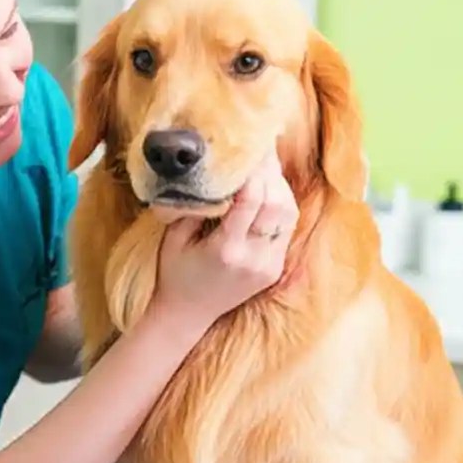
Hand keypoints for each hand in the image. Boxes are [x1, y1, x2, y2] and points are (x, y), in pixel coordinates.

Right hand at [152, 155, 297, 328]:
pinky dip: (280, 204)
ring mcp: (268, 266)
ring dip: (279, 186)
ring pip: (288, 214)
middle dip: (270, 172)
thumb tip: (218, 173)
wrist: (187, 314)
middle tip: (260, 150)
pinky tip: (268, 190)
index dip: (255, 170)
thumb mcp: (174, 237)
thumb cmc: (174, 272)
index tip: (249, 147)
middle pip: (277, 203)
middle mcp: (253, 259)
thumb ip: (196, 205)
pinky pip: (286, 228)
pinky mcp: (275, 268)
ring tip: (264, 168)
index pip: (252, 200)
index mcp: (225, 250)